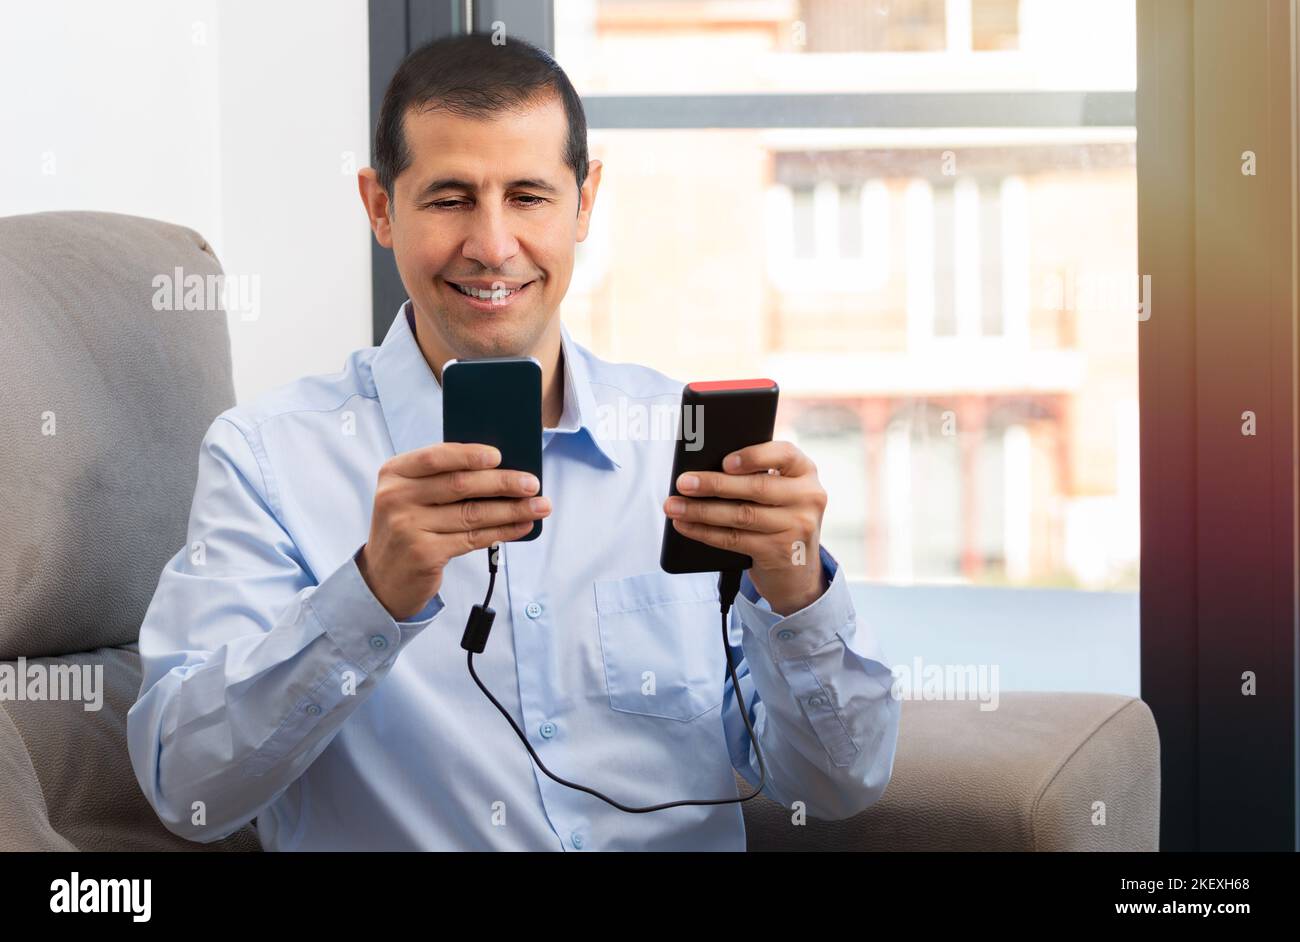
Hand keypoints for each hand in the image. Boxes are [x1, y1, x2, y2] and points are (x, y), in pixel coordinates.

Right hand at [357, 443, 550, 619]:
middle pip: (460, 484)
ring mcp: (408, 527)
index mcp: (394, 473)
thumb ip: (442, 480)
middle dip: (502, 482)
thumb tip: (501, 468)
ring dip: (512, 509)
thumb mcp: (411, 497)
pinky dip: (503, 531)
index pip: (435, 456)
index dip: (469, 455)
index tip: (500, 455)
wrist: (382, 579)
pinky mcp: (425, 554)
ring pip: (472, 513)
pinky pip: (473, 538)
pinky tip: (522, 526)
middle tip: (532, 482)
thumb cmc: (408, 528)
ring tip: (540, 505)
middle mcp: (396, 498)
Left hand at [663, 441, 828, 615]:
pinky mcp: (780, 552)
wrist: (798, 570)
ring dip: (701, 511)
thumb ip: (755, 475)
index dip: (753, 456)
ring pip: (742, 515)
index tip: (724, 461)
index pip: (784, 454)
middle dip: (714, 485)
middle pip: (756, 487)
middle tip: (683, 483)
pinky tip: (685, 525)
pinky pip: (735, 539)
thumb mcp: (779, 492)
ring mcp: (798, 526)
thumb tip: (703, 468)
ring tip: (674, 506)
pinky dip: (705, 532)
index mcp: (805, 471)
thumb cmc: (777, 517)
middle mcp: (808, 496)